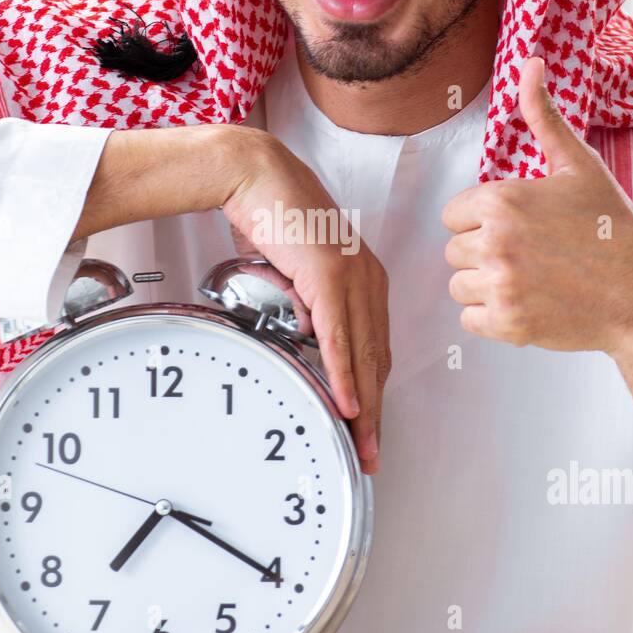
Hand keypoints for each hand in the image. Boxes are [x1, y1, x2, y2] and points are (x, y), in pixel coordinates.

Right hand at [223, 132, 390, 474]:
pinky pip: (338, 340)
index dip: (374, 394)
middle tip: (371, 455)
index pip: (375, 348)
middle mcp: (367, 279)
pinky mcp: (329, 278)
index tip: (371, 429)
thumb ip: (306, 303)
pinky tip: (345, 405)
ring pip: (363, 357)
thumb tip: (302, 331)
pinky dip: (342, 377)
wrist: (255, 177)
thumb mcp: (294, 270)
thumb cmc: (273, 215)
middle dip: (376, 415)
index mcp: (364, 278)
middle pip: (377, 361)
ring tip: (360, 444)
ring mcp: (352, 279)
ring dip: (363, 408)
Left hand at [441, 56, 632, 356]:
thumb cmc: (613, 228)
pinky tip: (529, 304)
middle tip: (532, 256)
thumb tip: (530, 62)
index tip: (522, 228)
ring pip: (459, 285)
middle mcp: (494, 241)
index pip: (454, 214)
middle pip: (454, 250)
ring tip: (531, 280)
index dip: (483, 221)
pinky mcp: (506, 325)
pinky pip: (469, 320)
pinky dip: (492, 317)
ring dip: (486, 286)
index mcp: (500, 200)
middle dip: (484, 254)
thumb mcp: (579, 166)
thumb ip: (544, 117)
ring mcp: (500, 285)